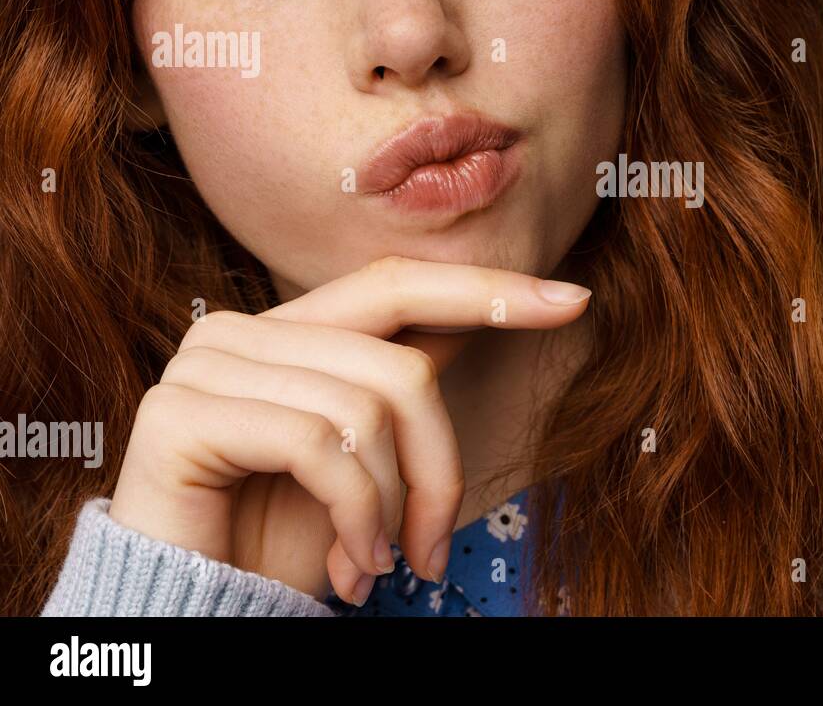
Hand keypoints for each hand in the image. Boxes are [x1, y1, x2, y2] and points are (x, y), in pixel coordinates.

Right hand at [108, 255, 591, 604]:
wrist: (197, 610)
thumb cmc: (282, 539)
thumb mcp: (362, 460)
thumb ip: (395, 384)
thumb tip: (473, 319)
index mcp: (286, 331)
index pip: (398, 284)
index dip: (485, 289)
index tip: (572, 300)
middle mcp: (238, 331)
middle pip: (399, 366)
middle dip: (439, 466)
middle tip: (434, 550)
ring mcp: (204, 364)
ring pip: (368, 410)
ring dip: (393, 509)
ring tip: (379, 566)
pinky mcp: (179, 413)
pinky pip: (319, 445)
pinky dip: (356, 516)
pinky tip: (349, 568)